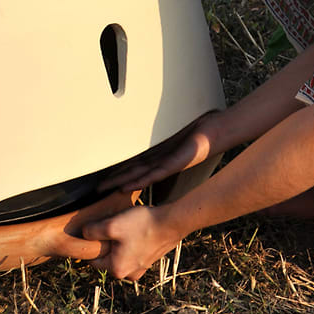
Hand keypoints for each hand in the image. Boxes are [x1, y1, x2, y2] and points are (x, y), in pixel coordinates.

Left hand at [81, 204, 182, 279]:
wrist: (172, 222)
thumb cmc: (143, 225)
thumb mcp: (112, 225)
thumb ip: (92, 231)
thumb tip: (84, 234)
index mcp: (117, 270)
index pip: (93, 260)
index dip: (91, 244)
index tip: (97, 230)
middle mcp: (129, 274)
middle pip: (107, 258)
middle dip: (106, 243)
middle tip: (112, 226)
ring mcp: (140, 268)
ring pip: (119, 254)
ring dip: (118, 242)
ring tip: (125, 227)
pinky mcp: (148, 260)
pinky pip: (131, 252)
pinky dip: (130, 243)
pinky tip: (135, 229)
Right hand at [99, 111, 222, 192]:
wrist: (217, 132)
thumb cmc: (198, 130)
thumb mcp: (175, 129)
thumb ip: (161, 130)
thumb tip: (148, 123)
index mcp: (158, 153)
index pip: (133, 163)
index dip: (117, 170)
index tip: (102, 176)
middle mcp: (160, 161)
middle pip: (132, 172)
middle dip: (114, 181)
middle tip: (96, 189)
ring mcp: (167, 163)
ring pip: (140, 175)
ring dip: (122, 184)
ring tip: (106, 190)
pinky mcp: (176, 163)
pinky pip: (155, 173)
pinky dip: (141, 180)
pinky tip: (129, 186)